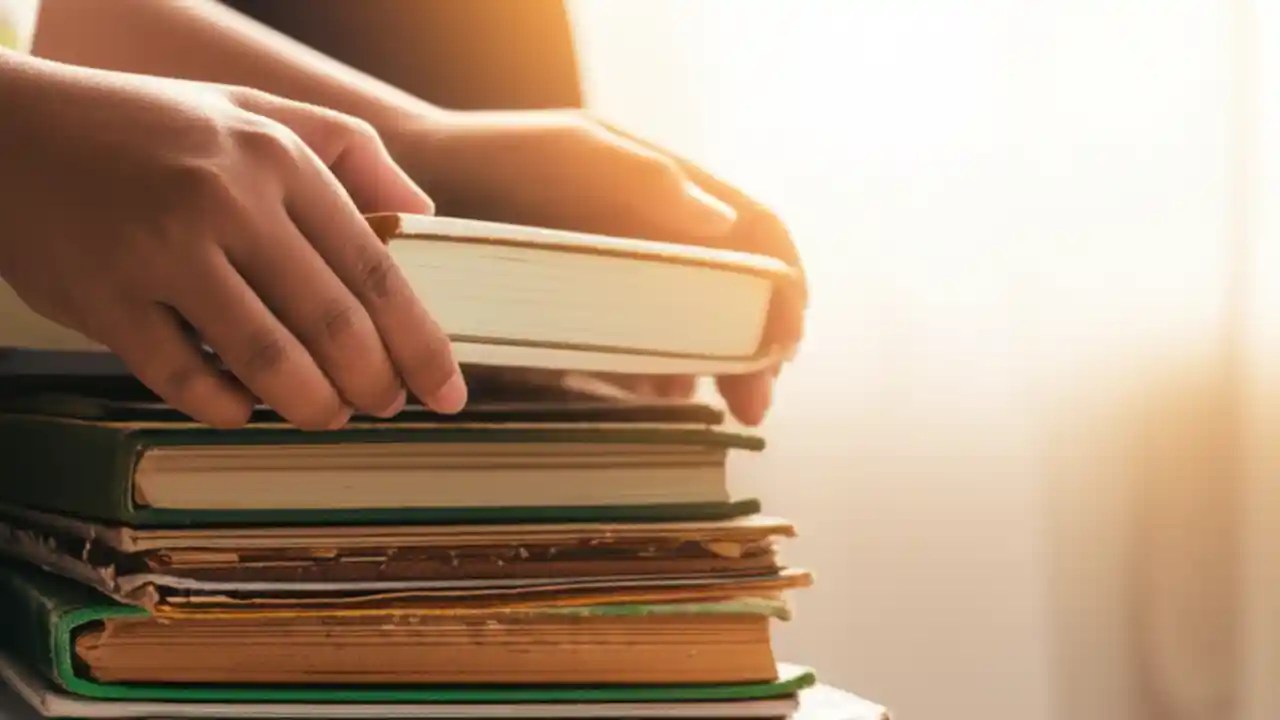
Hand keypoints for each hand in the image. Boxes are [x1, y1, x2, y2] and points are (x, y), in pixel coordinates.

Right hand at [0, 55, 465, 427]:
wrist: (12, 132)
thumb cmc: (151, 127)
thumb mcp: (254, 112)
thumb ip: (349, 151)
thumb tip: (425, 211)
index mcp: (277, 160)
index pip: (375, 271)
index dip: (421, 343)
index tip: (449, 391)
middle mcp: (226, 204)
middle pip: (335, 326)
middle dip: (376, 385)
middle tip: (386, 405)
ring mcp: (161, 253)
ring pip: (269, 362)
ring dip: (314, 407)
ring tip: (329, 413)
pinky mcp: (104, 300)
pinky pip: (187, 380)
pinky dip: (229, 409)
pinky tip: (247, 410)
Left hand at [393, 110, 804, 424]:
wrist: (411, 192)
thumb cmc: (495, 157)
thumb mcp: (571, 155)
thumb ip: (645, 182)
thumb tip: (727, 230)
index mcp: (671, 191)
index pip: (756, 234)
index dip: (784, 283)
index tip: (787, 338)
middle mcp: (659, 237)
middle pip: (735, 293)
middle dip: (754, 346)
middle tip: (754, 402)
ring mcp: (625, 279)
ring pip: (694, 328)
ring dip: (716, 367)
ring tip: (719, 406)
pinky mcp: (585, 317)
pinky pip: (640, 352)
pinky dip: (661, 377)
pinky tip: (661, 397)